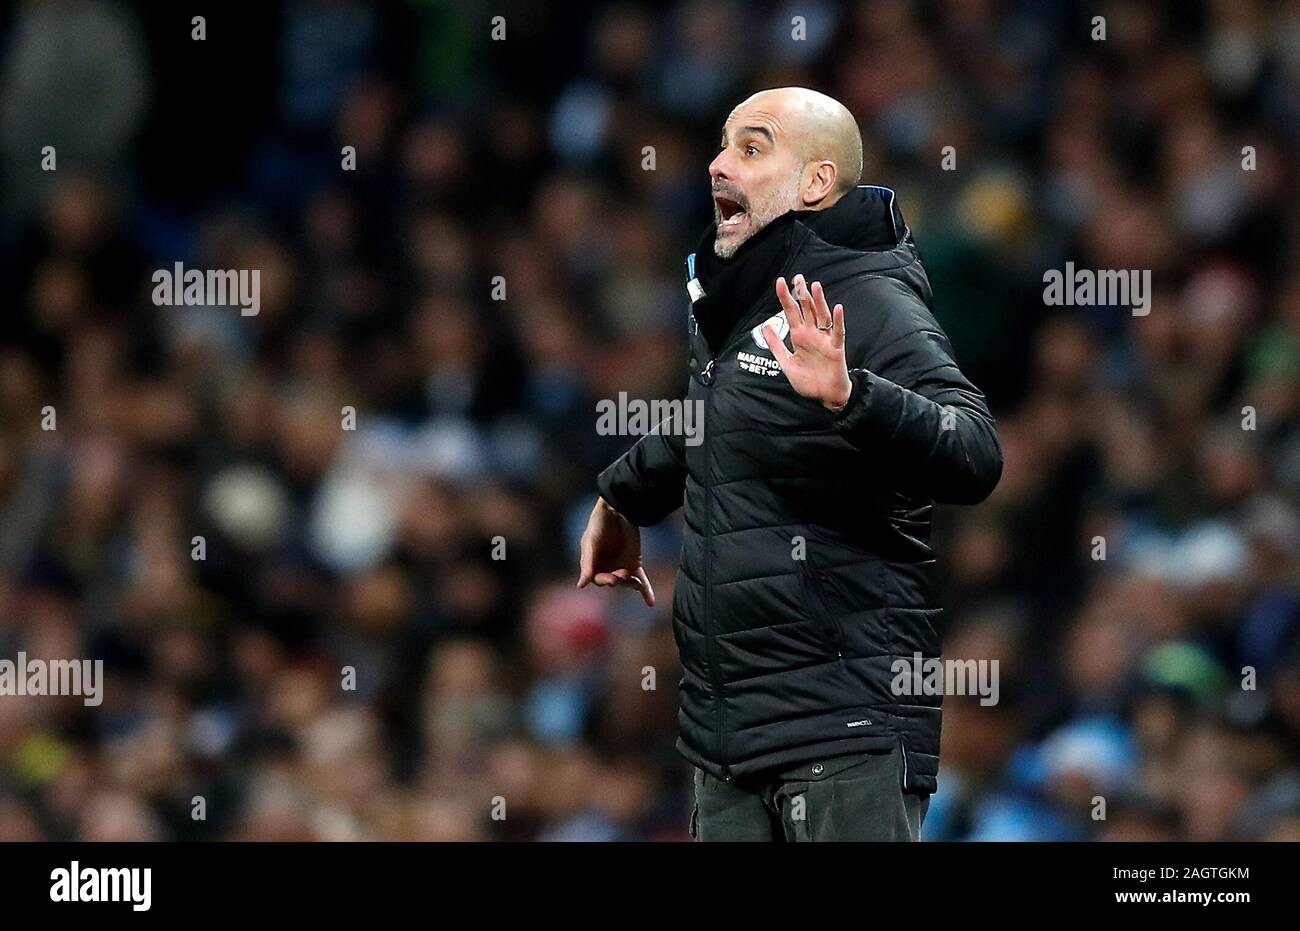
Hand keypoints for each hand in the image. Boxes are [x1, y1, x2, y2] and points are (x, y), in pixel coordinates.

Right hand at [576, 497, 655, 606]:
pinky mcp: (635, 563)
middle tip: (622, 574)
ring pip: (626, 582)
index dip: (604, 580)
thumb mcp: (591, 541)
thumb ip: (587, 563)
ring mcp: (621, 567)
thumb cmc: (599, 523)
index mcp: (592, 565)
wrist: (618, 509)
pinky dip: (646, 591)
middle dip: (617, 580)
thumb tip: (580, 585)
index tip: (611, 578)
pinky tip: (650, 602)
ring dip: (631, 584)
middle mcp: (606, 568)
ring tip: (636, 583)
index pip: (597, 579)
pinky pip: (640, 580)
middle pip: (612, 582)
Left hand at [763, 274, 851, 410]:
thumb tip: (766, 326)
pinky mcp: (836, 349)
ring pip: (822, 316)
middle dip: (802, 294)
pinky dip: (838, 321)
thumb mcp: (786, 363)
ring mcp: (825, 340)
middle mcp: (812, 334)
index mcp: (799, 337)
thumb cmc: (808, 381)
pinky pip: (838, 333)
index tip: (780, 282)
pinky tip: (837, 308)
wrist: (825, 396)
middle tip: (798, 277)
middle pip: (807, 309)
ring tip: (814, 286)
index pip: (791, 312)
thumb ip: (776, 345)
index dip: (786, 298)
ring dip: (819, 302)